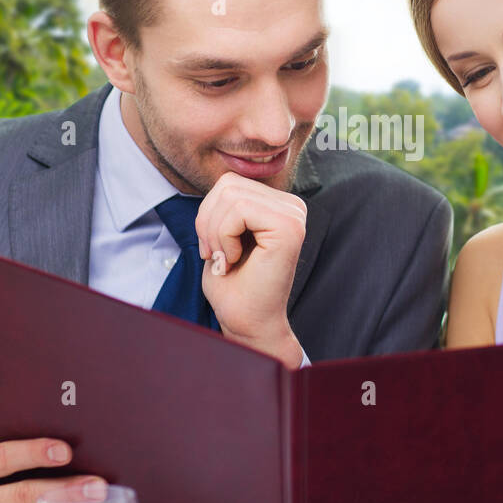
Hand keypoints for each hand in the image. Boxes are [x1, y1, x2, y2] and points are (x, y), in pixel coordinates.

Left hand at [196, 171, 305, 366]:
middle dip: (207, 221)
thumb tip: (219, 180)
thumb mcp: (222, 233)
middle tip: (214, 256)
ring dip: (214, 232)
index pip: (229, 182)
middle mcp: (293, 206)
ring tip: (224, 259)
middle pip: (228, 184)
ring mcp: (294, 215)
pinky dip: (224, 237)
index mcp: (279, 205)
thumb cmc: (233, 285)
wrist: (247, 322)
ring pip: (231, 195)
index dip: (208, 213)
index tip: (213, 249)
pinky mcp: (289, 228)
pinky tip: (234, 260)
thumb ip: (225, 204)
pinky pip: (239, 209)